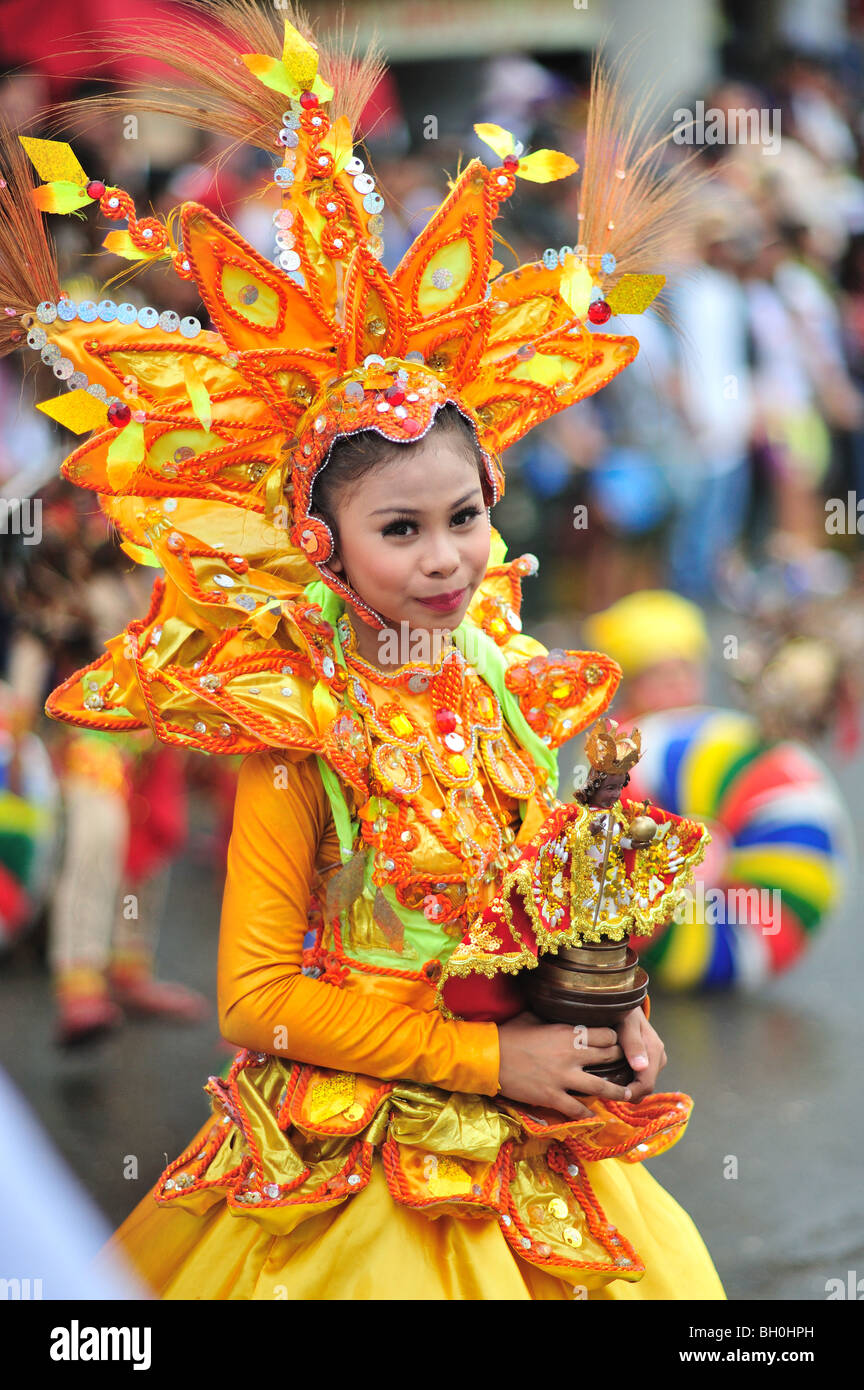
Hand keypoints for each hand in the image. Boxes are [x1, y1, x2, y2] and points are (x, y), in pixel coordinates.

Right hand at [497, 1011, 632, 1119]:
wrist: (489, 1057)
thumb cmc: (509, 1033)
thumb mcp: (532, 1017)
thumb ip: (552, 1018)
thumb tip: (559, 1011)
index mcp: (568, 1032)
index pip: (605, 1034)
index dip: (614, 1038)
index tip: (617, 1042)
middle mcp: (571, 1055)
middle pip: (609, 1057)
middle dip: (620, 1060)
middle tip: (627, 1065)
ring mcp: (563, 1078)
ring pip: (601, 1087)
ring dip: (617, 1092)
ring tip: (628, 1094)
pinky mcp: (552, 1096)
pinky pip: (576, 1109)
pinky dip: (587, 1114)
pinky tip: (594, 1116)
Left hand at [616, 1007, 666, 1101]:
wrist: (627, 1005)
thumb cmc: (624, 1012)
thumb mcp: (626, 1024)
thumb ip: (633, 1044)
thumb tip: (641, 1067)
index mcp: (654, 1050)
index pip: (646, 1085)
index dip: (629, 1093)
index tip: (610, 1093)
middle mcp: (658, 1057)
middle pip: (645, 1088)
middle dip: (628, 1092)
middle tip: (605, 1090)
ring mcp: (655, 1059)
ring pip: (643, 1084)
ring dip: (628, 1087)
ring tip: (608, 1083)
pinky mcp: (650, 1060)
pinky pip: (641, 1078)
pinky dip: (629, 1080)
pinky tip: (614, 1076)